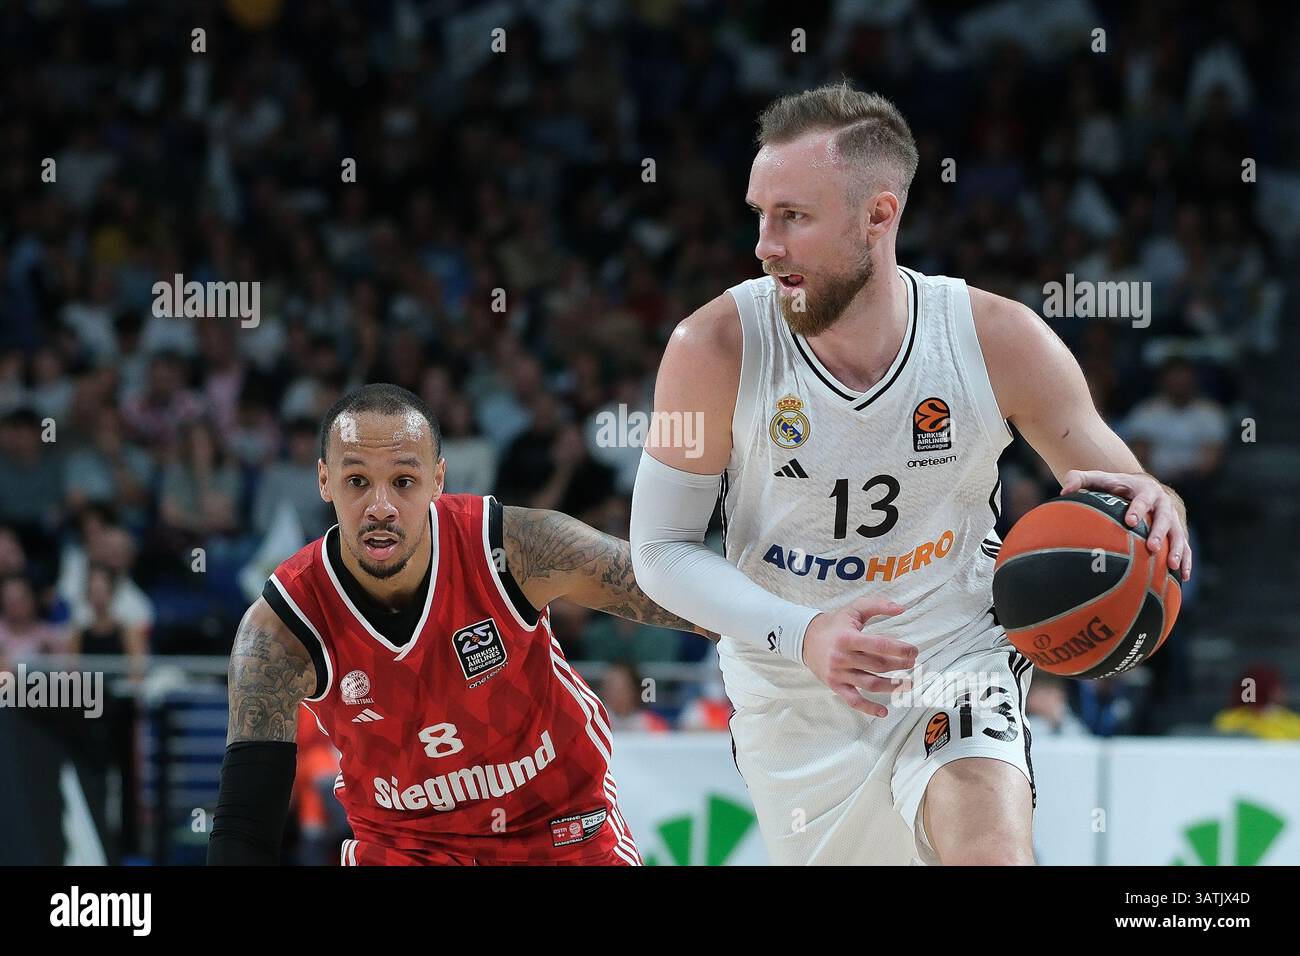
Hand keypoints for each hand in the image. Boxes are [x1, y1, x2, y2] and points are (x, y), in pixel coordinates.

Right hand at [802, 598, 914, 716]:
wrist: (806, 639)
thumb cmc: (835, 624)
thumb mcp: (854, 610)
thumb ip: (878, 605)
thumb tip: (902, 608)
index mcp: (847, 637)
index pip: (880, 645)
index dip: (900, 649)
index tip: (914, 650)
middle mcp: (842, 657)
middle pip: (879, 665)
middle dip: (900, 665)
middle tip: (913, 662)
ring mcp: (838, 674)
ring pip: (871, 684)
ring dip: (893, 686)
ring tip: (909, 683)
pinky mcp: (835, 685)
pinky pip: (854, 700)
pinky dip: (869, 708)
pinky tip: (884, 712)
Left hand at [1059, 469, 1190, 581]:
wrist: (1143, 486)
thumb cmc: (1115, 486)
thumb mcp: (1099, 479)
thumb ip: (1080, 479)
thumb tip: (1064, 490)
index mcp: (1145, 490)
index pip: (1142, 500)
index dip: (1137, 510)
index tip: (1129, 521)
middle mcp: (1162, 504)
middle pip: (1164, 518)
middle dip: (1158, 533)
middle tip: (1151, 548)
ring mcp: (1173, 518)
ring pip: (1178, 534)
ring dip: (1176, 549)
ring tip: (1171, 566)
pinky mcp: (1178, 531)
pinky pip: (1185, 547)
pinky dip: (1185, 560)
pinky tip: (1182, 577)